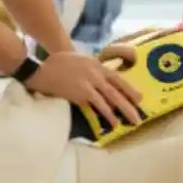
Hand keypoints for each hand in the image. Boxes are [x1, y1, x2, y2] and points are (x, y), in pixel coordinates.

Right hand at [25, 50, 143, 131]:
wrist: (42, 69)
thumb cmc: (59, 64)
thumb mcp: (80, 61)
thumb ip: (92, 69)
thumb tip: (101, 81)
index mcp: (96, 64)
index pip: (117, 77)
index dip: (129, 88)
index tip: (139, 98)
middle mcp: (96, 72)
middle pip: (117, 88)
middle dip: (130, 102)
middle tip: (140, 114)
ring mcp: (89, 82)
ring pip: (111, 97)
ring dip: (123, 109)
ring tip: (132, 120)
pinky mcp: (81, 92)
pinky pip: (98, 104)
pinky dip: (107, 113)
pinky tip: (114, 121)